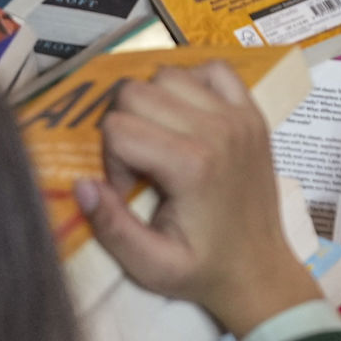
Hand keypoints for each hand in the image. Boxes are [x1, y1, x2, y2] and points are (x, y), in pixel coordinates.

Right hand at [75, 60, 319, 335]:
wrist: (260, 271)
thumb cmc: (203, 271)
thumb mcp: (150, 265)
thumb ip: (111, 226)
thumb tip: (80, 183)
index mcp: (192, 166)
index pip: (118, 128)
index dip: (111, 161)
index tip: (128, 192)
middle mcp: (217, 129)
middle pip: (136, 92)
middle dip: (124, 126)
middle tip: (140, 166)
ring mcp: (240, 115)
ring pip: (168, 74)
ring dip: (152, 103)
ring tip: (160, 142)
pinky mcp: (253, 111)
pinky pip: (213, 69)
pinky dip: (191, 83)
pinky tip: (186, 117)